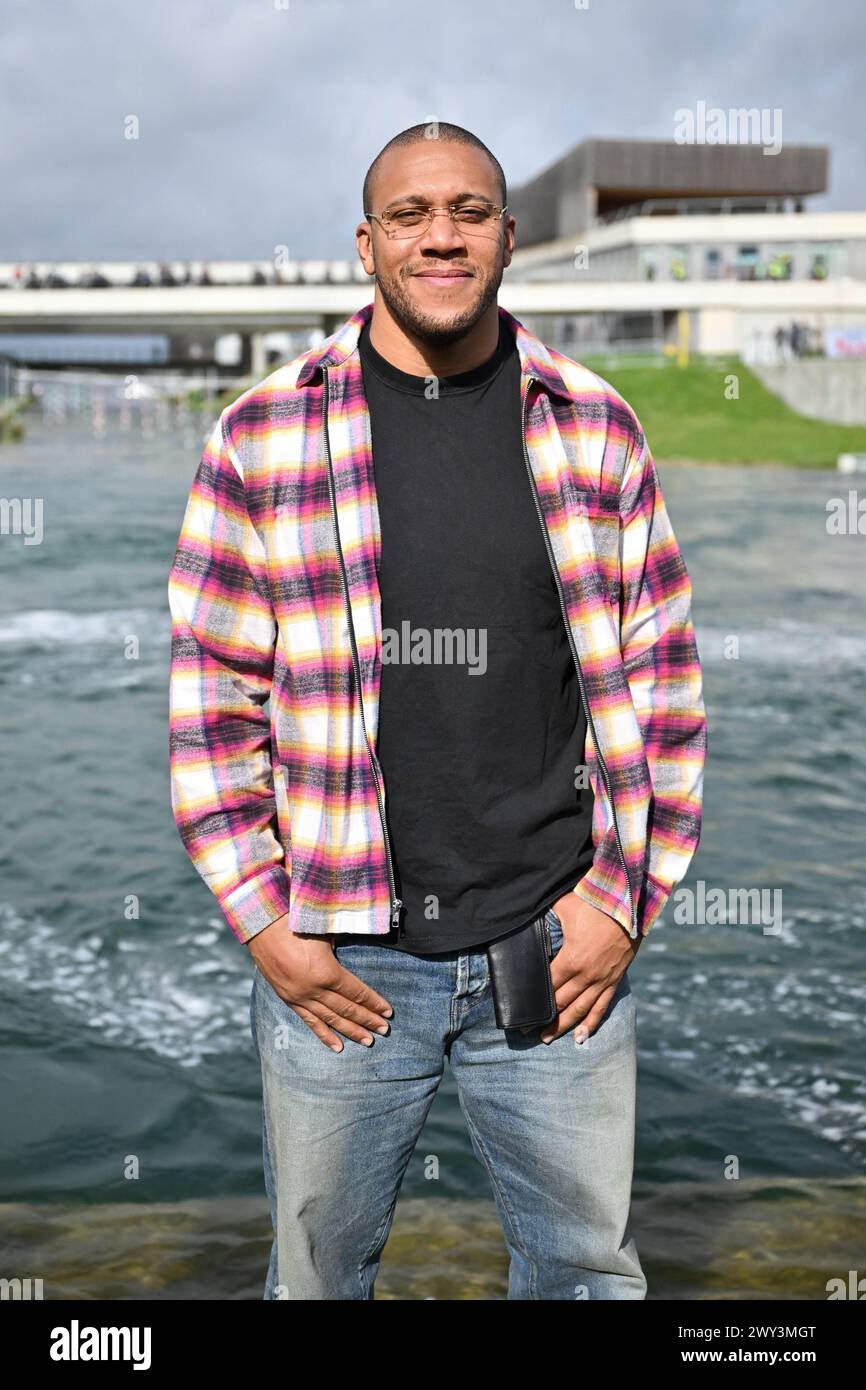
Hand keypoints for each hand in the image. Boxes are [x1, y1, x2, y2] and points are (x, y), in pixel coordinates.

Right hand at [247, 915, 393, 1051]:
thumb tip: (366, 938)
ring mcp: (300, 997)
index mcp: (327, 972)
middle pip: (347, 1009)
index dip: (374, 1002)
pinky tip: (337, 1046)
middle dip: (367, 1020)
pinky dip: (324, 1035)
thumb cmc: (296, 923)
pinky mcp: (289, 999)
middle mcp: (314, 990)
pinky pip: (310, 1022)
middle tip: (384, 1030)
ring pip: (331, 1019)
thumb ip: (345, 941)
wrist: (262, 926)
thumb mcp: (326, 931)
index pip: (356, 992)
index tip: (388, 1012)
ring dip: (351, 1031)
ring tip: (368, 1041)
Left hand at [536, 890, 640, 1043]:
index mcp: (571, 959)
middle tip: (526, 1031)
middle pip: (561, 1003)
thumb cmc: (595, 902)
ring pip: (580, 1010)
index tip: (521, 1013)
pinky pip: (602, 1006)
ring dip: (563, 1026)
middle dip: (543, 1018)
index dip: (533, 1001)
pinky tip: (582, 1037)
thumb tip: (530, 919)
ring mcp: (602, 980)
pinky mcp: (615, 980)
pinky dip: (591, 1023)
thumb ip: (548, 919)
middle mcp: (586, 975)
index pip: (548, 986)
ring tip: (547, 1038)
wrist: (631, 903)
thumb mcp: (564, 907)